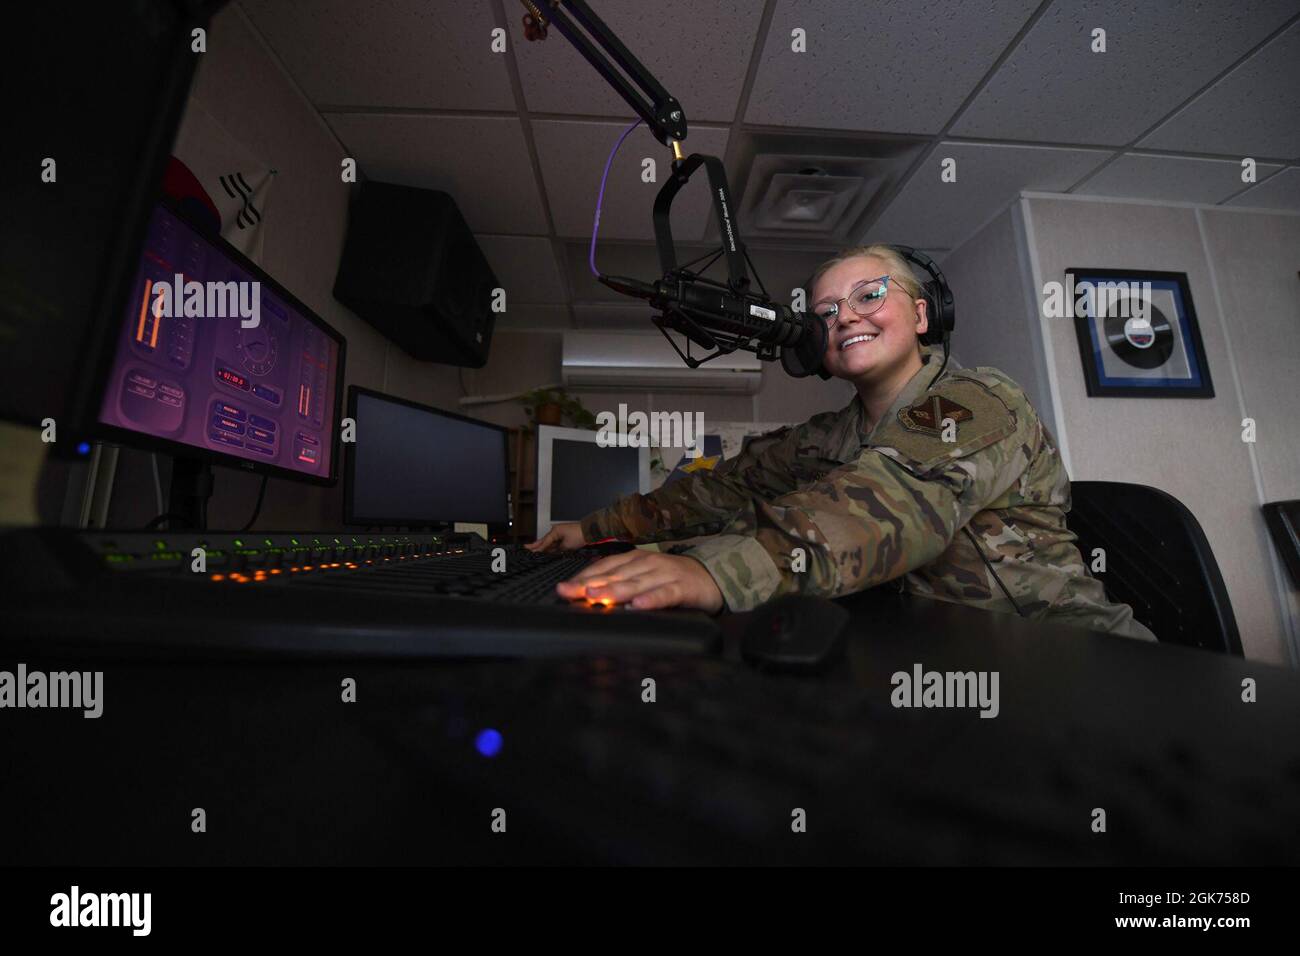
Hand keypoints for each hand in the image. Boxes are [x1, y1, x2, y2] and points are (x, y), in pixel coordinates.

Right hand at [526, 522, 585, 551]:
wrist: (590, 531)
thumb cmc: (580, 535)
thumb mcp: (567, 545)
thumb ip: (557, 550)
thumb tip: (551, 554)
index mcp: (555, 532)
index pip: (544, 542)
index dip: (537, 549)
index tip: (530, 552)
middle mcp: (556, 531)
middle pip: (544, 540)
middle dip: (536, 545)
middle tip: (525, 548)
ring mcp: (560, 534)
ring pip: (549, 542)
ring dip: (543, 547)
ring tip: (533, 551)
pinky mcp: (564, 537)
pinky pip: (555, 543)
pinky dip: (551, 548)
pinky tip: (546, 552)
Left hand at [556, 550, 723, 613]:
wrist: (712, 577)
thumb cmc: (673, 579)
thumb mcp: (645, 577)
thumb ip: (622, 583)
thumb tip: (589, 593)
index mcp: (636, 560)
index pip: (604, 567)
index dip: (583, 577)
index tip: (563, 588)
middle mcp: (648, 564)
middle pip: (615, 575)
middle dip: (590, 584)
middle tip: (570, 592)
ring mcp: (665, 574)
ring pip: (636, 583)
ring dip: (615, 590)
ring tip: (596, 597)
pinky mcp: (682, 587)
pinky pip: (664, 594)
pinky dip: (651, 600)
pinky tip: (638, 606)